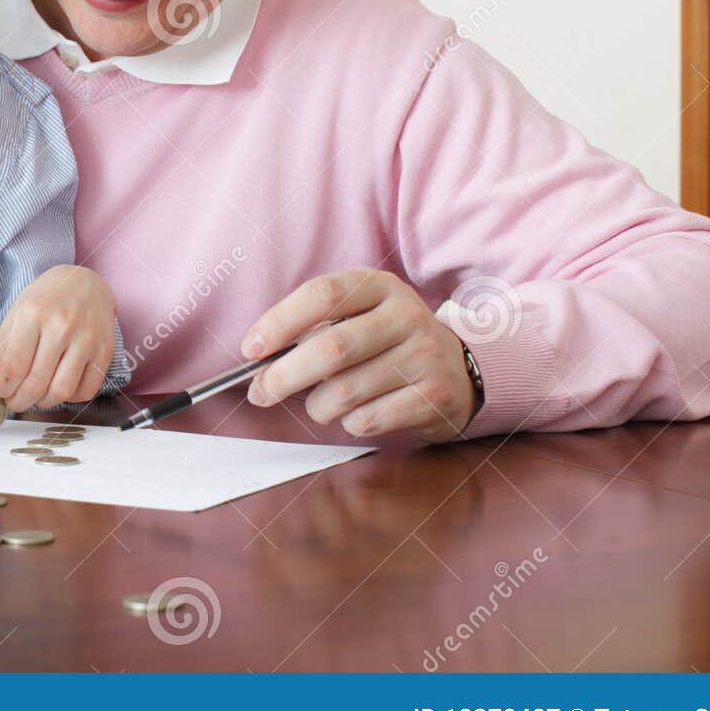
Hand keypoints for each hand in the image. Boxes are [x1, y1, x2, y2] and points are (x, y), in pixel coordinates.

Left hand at [0, 265, 117, 410]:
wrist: (85, 283)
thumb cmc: (46, 300)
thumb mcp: (16, 316)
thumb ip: (3, 354)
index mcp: (33, 314)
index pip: (12, 368)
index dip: (0, 391)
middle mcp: (61, 326)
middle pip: (35, 384)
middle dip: (18, 402)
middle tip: (13, 403)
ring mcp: (86, 339)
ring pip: (61, 392)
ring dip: (43, 403)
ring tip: (35, 396)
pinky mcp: (105, 351)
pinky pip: (86, 391)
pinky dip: (69, 399)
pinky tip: (58, 386)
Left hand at [241, 269, 475, 441]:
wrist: (458, 371)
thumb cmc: (388, 344)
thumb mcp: (359, 318)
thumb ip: (313, 330)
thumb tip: (258, 361)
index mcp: (379, 287)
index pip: (322, 294)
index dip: (280, 321)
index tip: (251, 348)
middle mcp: (406, 315)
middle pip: (331, 348)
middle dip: (284, 376)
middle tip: (261, 392)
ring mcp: (424, 354)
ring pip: (345, 391)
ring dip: (318, 406)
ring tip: (320, 404)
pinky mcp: (435, 394)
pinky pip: (369, 419)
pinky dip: (349, 424)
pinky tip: (356, 414)